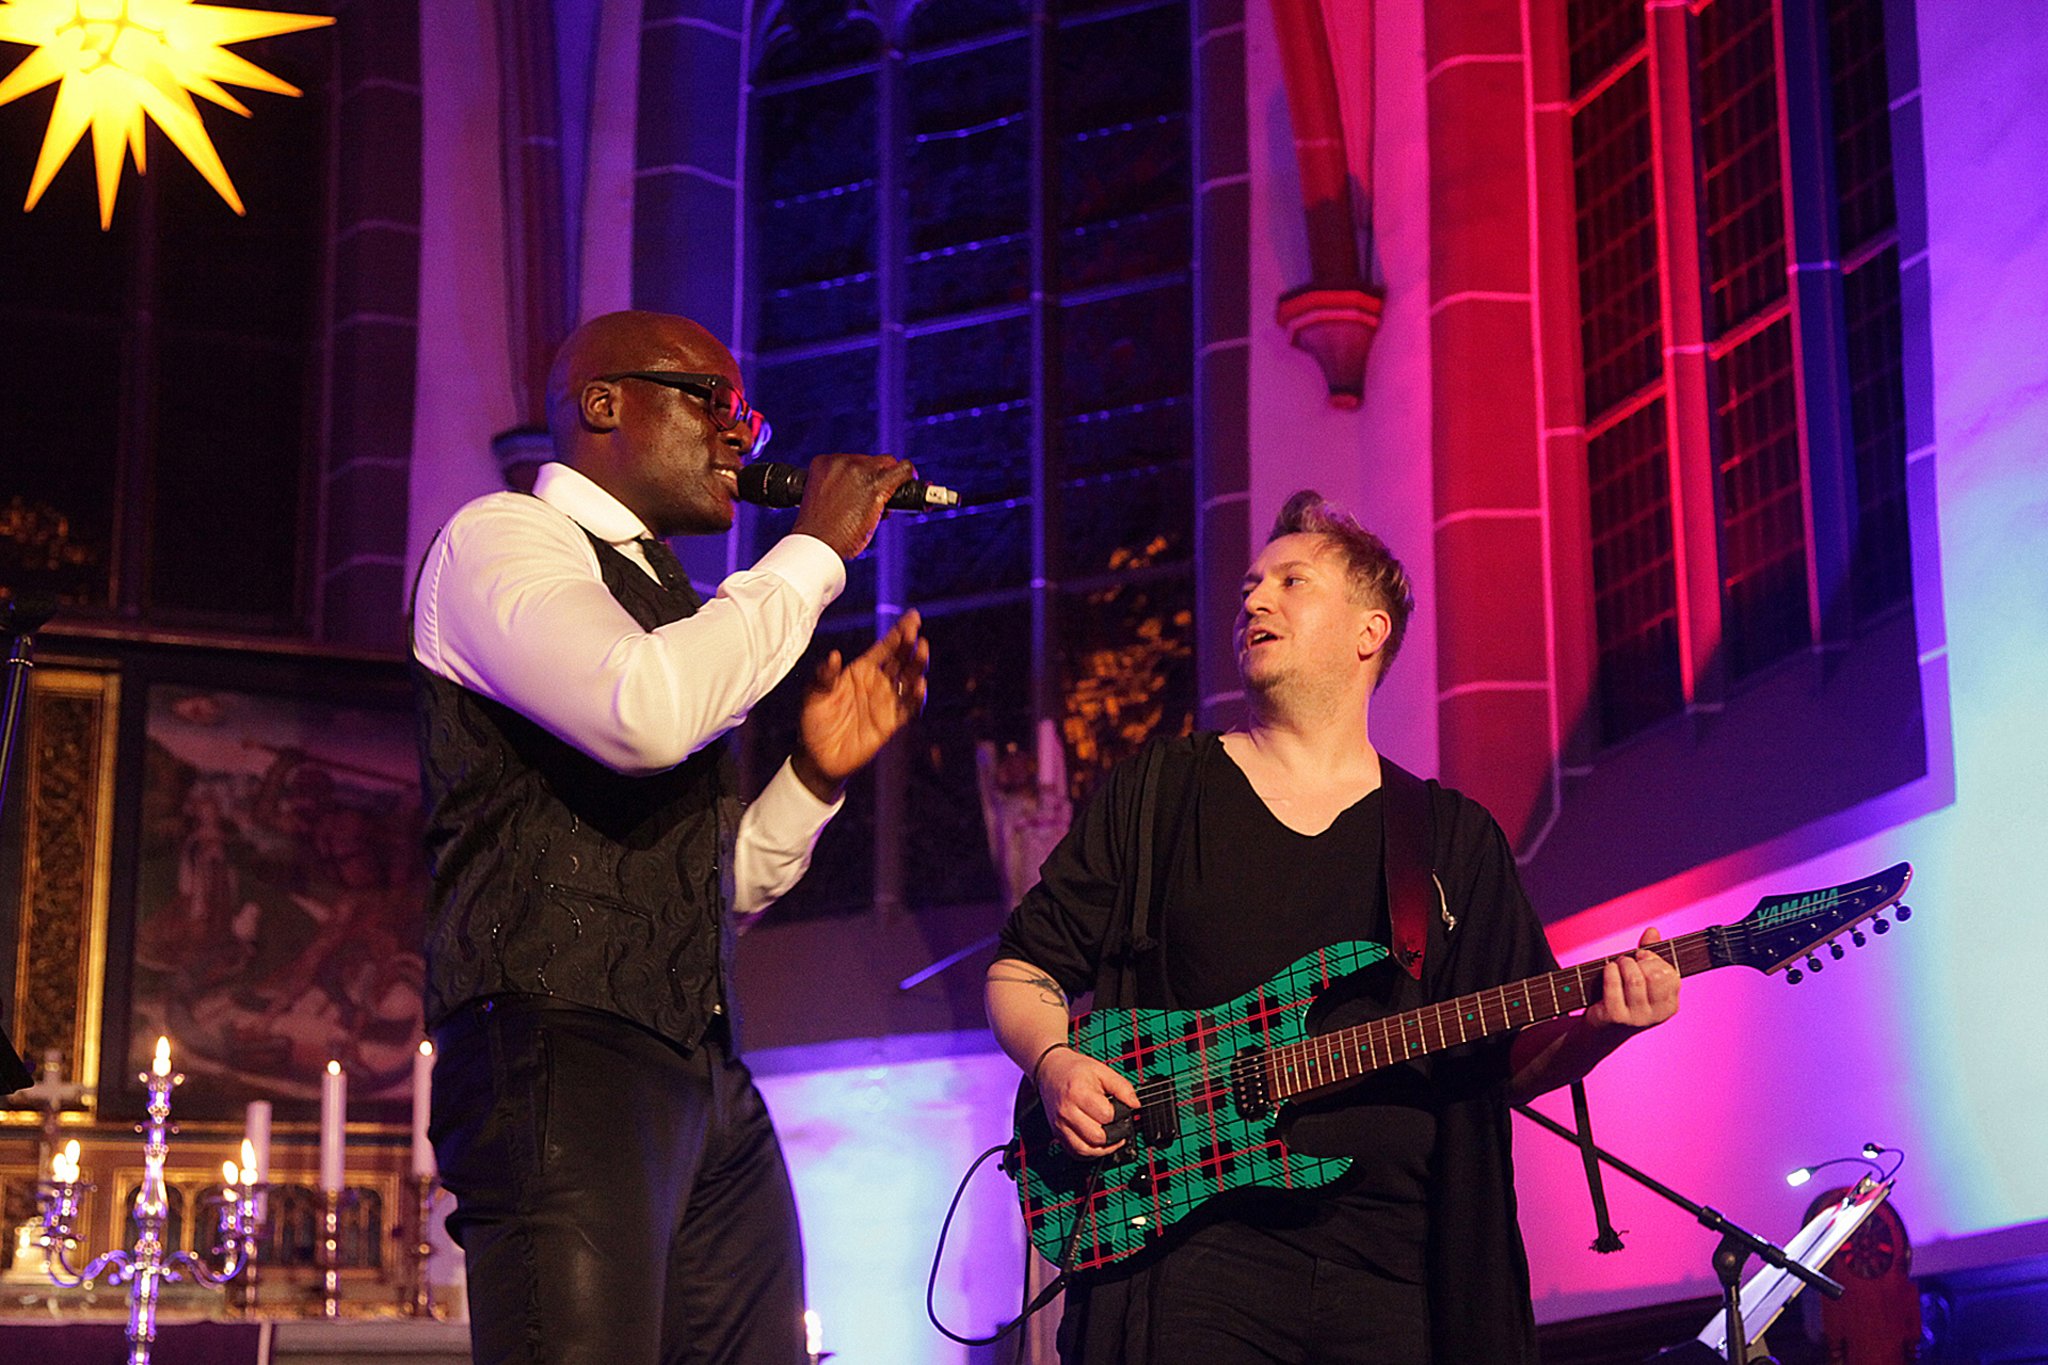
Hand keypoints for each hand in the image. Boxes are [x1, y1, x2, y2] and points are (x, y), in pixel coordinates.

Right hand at [789, 452, 916, 558]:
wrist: (817, 544)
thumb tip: (865, 493)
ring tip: (887, 501)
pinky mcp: (876, 485)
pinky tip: (913, 485)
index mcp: (824, 463)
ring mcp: (860, 471)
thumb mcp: (823, 501)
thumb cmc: (819, 531)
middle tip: (875, 502)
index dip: (863, 477)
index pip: (854, 461)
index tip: (863, 491)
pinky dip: (910, 477)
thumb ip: (841, 490)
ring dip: (891, 480)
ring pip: (888, 464)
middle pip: (872, 461)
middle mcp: (842, 462)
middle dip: (877, 478)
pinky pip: (903, 470)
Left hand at [793, 610, 927, 800]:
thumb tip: (833, 656)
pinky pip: (908, 708)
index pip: (885, 647)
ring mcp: (886, 702)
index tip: (912, 617)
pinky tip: (920, 685)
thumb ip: (825, 676)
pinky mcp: (891, 723)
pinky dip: (916, 697)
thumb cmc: (814, 720)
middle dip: (909, 644)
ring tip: (922, 650)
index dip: (899, 632)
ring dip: (917, 665)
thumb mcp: (814, 694)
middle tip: (915, 632)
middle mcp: (878, 683)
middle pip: (900, 659)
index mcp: (861, 670)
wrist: (817, 756)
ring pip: (908, 679)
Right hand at [1037, 1046, 1139, 1157]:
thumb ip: (1122, 1087)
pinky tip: (1097, 1144)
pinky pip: (1075, 1152)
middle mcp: (1067, 1112)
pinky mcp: (1057, 1133)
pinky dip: (1089, 1152)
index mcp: (1079, 1093)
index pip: (1106, 1115)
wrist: (1050, 1070)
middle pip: (1097, 1137)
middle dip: (1112, 1134)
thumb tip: (1135, 1104)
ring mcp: (1060, 1125)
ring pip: (1085, 1150)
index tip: (1120, 1110)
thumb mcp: (1102, 1070)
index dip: (1118, 1114)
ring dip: (1103, 1149)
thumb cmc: (1074, 1070)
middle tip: (1117, 1125)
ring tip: (1111, 1138)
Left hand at [1584, 927, 1680, 1030]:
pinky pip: (1614, 985)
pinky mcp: (1616, 1017)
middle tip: (1627, 961)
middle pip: (1654, 975)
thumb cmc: (1624, 998)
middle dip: (1638, 960)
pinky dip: (1610, 971)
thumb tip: (1652, 931)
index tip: (1642, 956)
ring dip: (1622, 964)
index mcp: (1670, 1005)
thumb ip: (1649, 954)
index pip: (1670, 974)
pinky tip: (1607, 970)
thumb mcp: (1641, 977)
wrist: (1601, 1029)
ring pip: (1634, 979)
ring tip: (1617, 965)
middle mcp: (1657, 1014)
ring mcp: (1637, 1018)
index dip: (1653, 959)